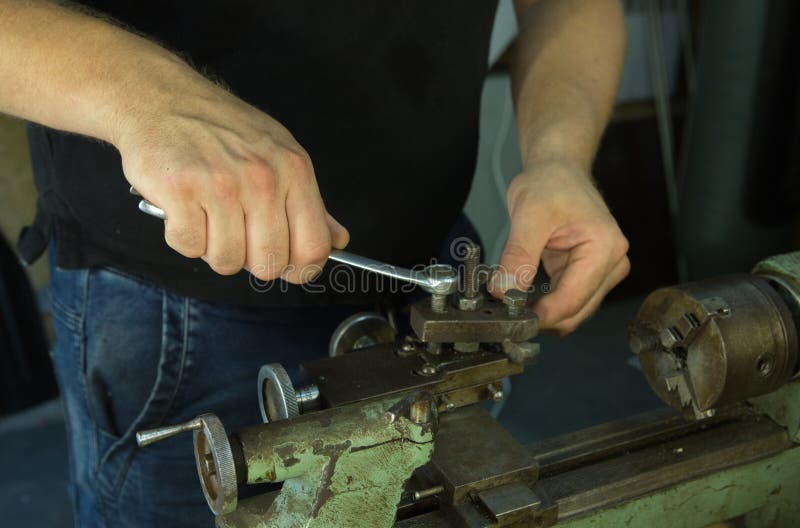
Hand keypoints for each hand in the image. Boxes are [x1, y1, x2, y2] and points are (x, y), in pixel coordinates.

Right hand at [114, 68, 347, 282]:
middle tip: (235, 232)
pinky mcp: (180, 191)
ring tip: (206, 214)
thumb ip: (309, 204)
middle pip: (270, 263)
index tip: (286, 268)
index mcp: (294, 170)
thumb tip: (338, 240)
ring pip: (226, 261)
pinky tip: (182, 208)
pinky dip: (181, 236)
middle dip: (250, 259)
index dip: (300, 269)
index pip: (314, 247)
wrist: (161, 96)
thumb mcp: (279, 154)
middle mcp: (263, 178)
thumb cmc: (221, 128)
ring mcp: (221, 184)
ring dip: (212, 247)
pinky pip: (189, 247)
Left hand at [489, 160, 629, 333]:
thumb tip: (503, 292)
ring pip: (573, 311)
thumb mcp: (528, 216)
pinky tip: (525, 297)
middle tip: (506, 313)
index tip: (512, 319)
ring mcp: (604, 270)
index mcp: (605, 248)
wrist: (558, 170)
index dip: (542, 315)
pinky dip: (547, 304)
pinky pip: (568, 300)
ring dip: (545, 313)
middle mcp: (613, 262)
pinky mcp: (590, 274)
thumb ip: (517, 257)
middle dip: (543, 317)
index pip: (573, 299)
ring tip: (513, 302)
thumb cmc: (550, 183)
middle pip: (576, 312)